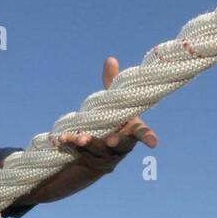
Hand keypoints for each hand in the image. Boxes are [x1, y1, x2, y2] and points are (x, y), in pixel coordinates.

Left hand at [55, 57, 157, 173]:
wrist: (95, 150)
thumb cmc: (110, 120)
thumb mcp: (112, 102)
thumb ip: (112, 84)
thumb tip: (110, 59)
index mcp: (130, 130)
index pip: (141, 133)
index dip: (148, 137)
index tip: (153, 144)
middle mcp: (120, 144)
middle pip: (120, 145)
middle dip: (115, 142)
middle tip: (110, 141)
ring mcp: (105, 154)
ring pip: (99, 150)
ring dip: (90, 143)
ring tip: (80, 139)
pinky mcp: (89, 159)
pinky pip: (80, 151)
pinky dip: (71, 144)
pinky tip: (62, 138)